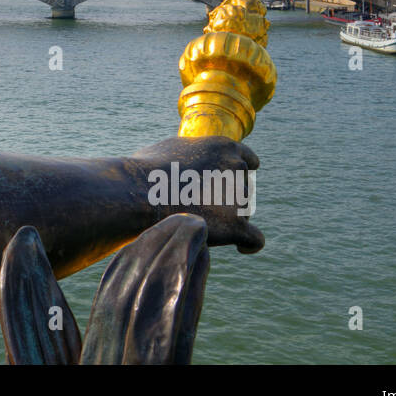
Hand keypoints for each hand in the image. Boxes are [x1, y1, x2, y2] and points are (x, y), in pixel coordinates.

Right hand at [128, 136, 262, 253]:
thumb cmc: (146, 170)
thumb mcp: (171, 148)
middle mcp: (237, 168)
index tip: (228, 185)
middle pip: (243, 189)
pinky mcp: (235, 224)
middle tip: (199, 208)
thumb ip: (190, 154)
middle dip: (227, 199)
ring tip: (197, 224)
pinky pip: (254, 239)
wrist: (140, 191)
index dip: (238, 175)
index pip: (249, 161)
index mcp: (224, 147)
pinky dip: (249, 244)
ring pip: (242, 213)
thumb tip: (183, 163)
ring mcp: (238, 196)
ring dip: (227, 219)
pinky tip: (240, 248)